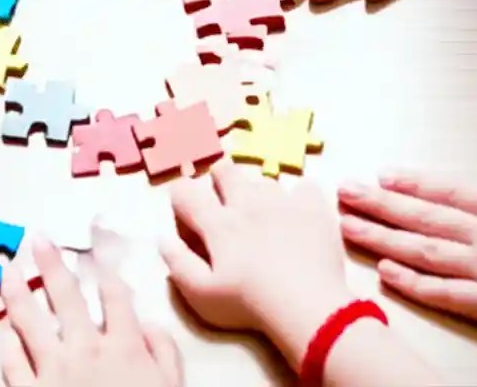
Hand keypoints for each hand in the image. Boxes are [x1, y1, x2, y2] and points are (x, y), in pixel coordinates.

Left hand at [0, 239, 181, 386]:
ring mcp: (53, 371)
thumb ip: (163, 353)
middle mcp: (85, 350)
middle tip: (37, 239)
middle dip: (50, 263)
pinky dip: (7, 344)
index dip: (104, 269)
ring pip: (29, 320)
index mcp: (124, 346)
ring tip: (6, 270)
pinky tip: (4, 331)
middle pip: (66, 296)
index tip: (93, 250)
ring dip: (16, 291)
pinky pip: (12, 362)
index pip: (114, 295)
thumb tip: (148, 324)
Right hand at [160, 162, 352, 361]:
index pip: (187, 193)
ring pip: (263, 180)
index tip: (185, 205)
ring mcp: (282, 202)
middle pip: (226, 171)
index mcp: (217, 224)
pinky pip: (304, 186)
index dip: (180, 194)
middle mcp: (247, 203)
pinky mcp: (312, 207)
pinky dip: (299, 196)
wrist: (306, 305)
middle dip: (219, 177)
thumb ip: (178, 264)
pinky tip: (299, 212)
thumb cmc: (248, 304)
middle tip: (224, 197)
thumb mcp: (201, 295)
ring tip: (263, 211)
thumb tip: (164, 239)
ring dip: (258, 191)